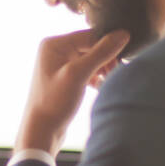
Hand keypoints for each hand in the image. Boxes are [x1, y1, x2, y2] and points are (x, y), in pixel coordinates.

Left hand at [15, 28, 130, 156]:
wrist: (41, 131)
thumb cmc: (54, 102)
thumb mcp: (79, 74)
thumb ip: (101, 53)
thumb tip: (124, 34)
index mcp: (54, 44)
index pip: (90, 36)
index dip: (107, 47)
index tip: (119, 63)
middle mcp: (55, 50)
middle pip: (91, 46)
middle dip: (106, 59)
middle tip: (114, 74)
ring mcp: (60, 64)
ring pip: (91, 59)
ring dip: (103, 69)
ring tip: (108, 81)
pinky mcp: (66, 78)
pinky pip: (87, 71)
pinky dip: (96, 78)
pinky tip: (102, 87)